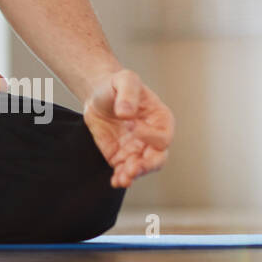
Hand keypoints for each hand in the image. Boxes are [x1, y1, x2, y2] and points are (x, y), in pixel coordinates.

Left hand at [82, 68, 174, 188]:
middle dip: (146, 166)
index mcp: (161, 120)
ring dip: (133, 175)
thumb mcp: (124, 80)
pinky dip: (121, 177)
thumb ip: (127, 94)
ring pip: (142, 168)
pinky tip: (115, 181)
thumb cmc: (117, 85)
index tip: (133, 127)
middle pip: (158, 159)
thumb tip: (126, 113)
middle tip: (132, 167)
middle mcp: (152, 138)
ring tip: (122, 179)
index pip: (162, 136)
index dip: (150, 135)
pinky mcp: (121, 156)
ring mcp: (137, 149)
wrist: (98, 94)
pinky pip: (124, 170)